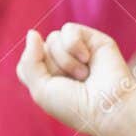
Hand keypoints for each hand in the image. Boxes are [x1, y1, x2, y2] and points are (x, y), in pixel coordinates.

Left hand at [17, 23, 135, 135]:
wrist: (108, 106)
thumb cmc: (75, 106)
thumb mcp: (41, 89)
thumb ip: (29, 62)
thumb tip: (32, 32)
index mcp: (47, 77)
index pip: (27, 62)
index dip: (34, 71)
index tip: (51, 87)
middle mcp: (61, 62)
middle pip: (39, 50)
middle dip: (53, 68)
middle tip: (73, 83)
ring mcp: (76, 50)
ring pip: (52, 39)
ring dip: (65, 61)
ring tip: (83, 75)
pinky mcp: (91, 39)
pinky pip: (68, 30)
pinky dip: (74, 46)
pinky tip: (88, 59)